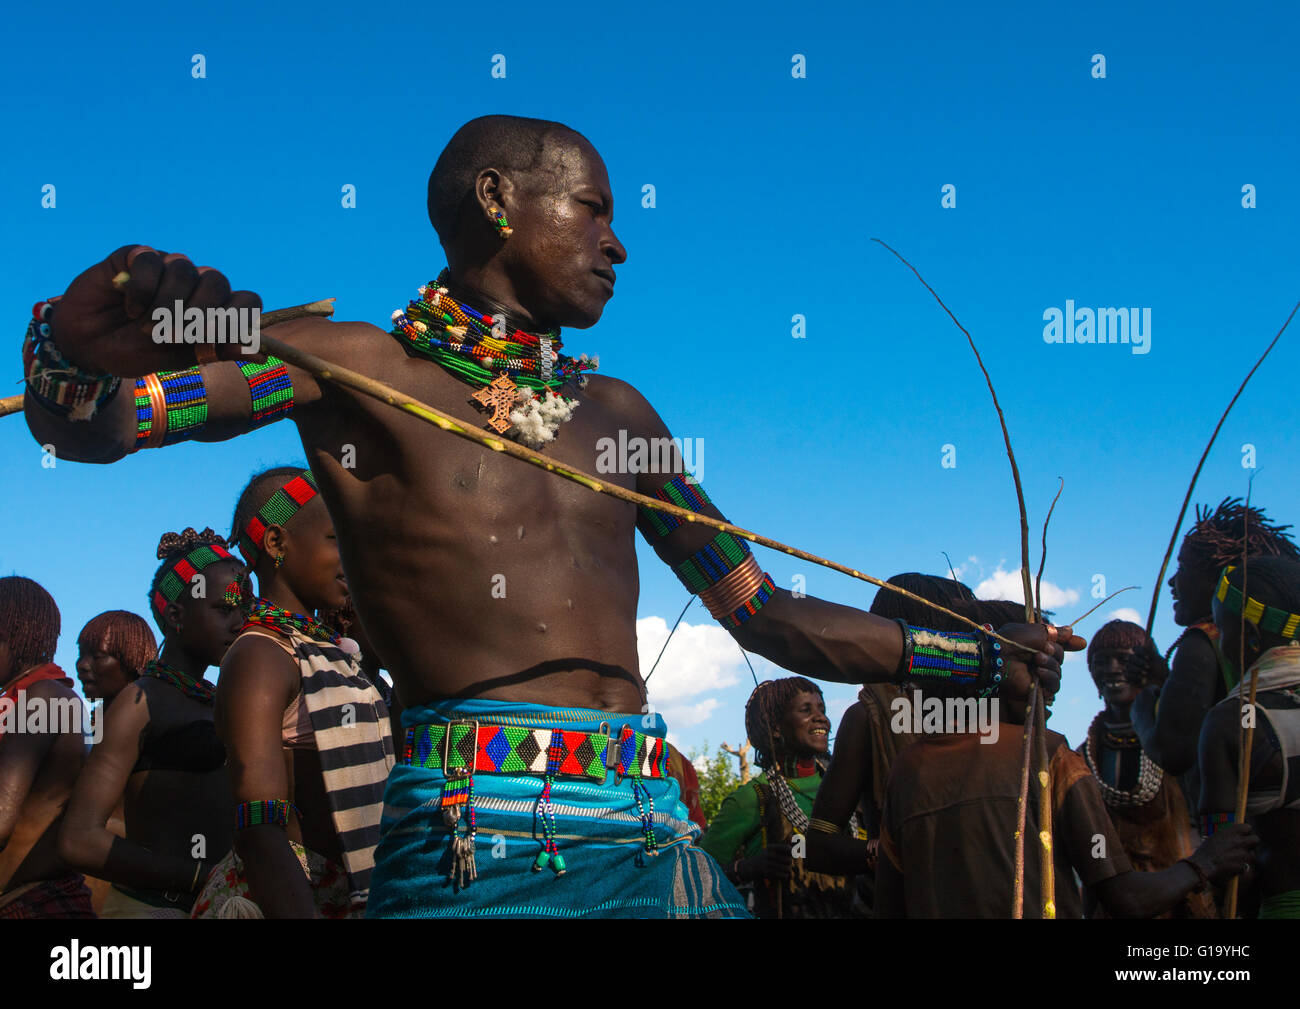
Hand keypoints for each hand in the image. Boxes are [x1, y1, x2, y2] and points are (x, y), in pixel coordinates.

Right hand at [50, 245, 261, 376]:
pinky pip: (152, 261)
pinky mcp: (136, 256)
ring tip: (146, 326)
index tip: (214, 340)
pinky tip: (131, 306)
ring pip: (185, 270)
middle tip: (171, 336)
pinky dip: (143, 288)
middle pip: (218, 282)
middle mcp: (195, 284)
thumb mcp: (180, 358)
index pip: (247, 300)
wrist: (88, 346)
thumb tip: (258, 354)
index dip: (237, 318)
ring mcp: (167, 267)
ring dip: (166, 304)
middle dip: (197, 313)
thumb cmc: (137, 351)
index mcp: (213, 308)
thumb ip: (216, 350)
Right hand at [741, 842, 793, 880]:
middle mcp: (769, 854)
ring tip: (786, 871)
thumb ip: (781, 851)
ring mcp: (767, 863)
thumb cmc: (763, 859)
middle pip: (788, 860)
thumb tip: (796, 852)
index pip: (787, 848)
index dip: (793, 853)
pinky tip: (783, 875)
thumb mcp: (769, 852)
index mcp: (771, 848)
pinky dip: (784, 876)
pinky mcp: (767, 872)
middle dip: (789, 864)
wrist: (748, 867)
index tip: (794, 855)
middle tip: (787, 865)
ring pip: (786, 868)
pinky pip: (782, 875)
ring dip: (788, 871)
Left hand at [995, 623, 1084, 703]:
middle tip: (1042, 648)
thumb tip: (1072, 631)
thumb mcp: (1035, 631)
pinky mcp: (1036, 690)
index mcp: (1037, 645)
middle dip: (1055, 652)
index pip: (1059, 646)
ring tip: (1036, 659)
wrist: (997, 656)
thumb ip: (1055, 633)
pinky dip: (1049, 677)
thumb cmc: (1012, 640)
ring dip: (1050, 664)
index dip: (1070, 645)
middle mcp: (1038, 661)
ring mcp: (1037, 676)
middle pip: (1061, 658)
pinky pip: (1054, 686)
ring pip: (1059, 673)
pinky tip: (1038, 672)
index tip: (1082, 643)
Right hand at [1123, 639, 1168, 688]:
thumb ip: (1153, 650)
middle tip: (1148, 668)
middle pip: (1131, 658)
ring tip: (1145, 674)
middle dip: (1139, 663)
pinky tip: (1142, 679)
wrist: (1162, 683)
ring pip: (1128, 666)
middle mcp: (1135, 660)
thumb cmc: (1162, 670)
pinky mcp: (1129, 677)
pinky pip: (1127, 675)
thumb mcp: (1159, 659)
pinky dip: (1134, 676)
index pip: (1135, 648)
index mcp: (1141, 653)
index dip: (1141, 653)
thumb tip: (1151, 638)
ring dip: (1137, 670)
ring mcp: (1132, 668)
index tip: (1149, 658)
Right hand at [1193, 823, 1257, 883]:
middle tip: (1245, 848)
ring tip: (1233, 861)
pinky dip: (1240, 868)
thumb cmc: (1205, 852)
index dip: (1246, 832)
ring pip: (1252, 855)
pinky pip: (1246, 866)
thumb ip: (1228, 835)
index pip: (1247, 827)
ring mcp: (1241, 854)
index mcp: (1229, 832)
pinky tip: (1231, 868)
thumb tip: (1238, 835)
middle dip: (1252, 844)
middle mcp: (1237, 841)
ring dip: (1245, 858)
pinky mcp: (1242, 865)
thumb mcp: (1215, 838)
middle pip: (1256, 840)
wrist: (1201, 866)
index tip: (1243, 836)